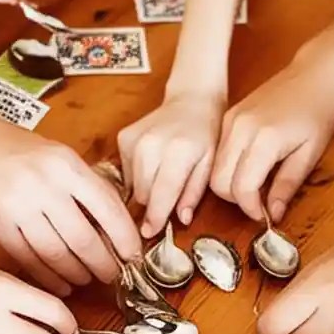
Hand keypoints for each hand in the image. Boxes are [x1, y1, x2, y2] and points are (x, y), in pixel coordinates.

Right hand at [0, 112, 140, 296]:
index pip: (107, 208)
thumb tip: (113, 224)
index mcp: (65, 163)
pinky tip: (60, 284)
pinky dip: (48, 276)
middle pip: (84, 238)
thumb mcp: (55, 153)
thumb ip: (82, 184)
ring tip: (86, 280)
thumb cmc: (11, 144)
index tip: (133, 255)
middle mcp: (43, 184)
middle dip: (103, 264)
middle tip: (112, 275)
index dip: (124, 238)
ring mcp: (18, 205)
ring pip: (57, 254)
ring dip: (76, 273)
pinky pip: (29, 259)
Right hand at [118, 93, 223, 236]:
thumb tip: (181, 219)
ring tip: (162, 178)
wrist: (191, 99)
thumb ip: (194, 193)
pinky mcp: (123, 138)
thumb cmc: (206, 134)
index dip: (155, 218)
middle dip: (154, 204)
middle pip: (144, 195)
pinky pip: (126, 172)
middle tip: (166, 201)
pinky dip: (138, 176)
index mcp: (178, 153)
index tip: (149, 233)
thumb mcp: (210, 164)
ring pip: (133, 186)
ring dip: (146, 191)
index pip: (161, 194)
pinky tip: (152, 165)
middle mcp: (152, 146)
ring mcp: (134, 141)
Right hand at [210, 58, 333, 223]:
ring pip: (214, 169)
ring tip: (256, 186)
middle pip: (219, 182)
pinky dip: (228, 168)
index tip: (264, 215)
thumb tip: (273, 214)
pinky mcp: (228, 117)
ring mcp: (230, 121)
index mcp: (264, 140)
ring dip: (230, 185)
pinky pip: (218, 153)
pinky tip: (250, 168)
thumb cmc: (318, 113)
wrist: (314, 75)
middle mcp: (240, 129)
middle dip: (236, 200)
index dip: (251, 209)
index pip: (241, 188)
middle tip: (259, 203)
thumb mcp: (309, 154)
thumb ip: (287, 186)